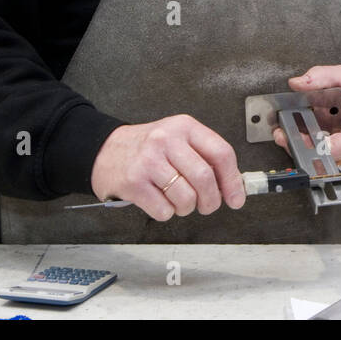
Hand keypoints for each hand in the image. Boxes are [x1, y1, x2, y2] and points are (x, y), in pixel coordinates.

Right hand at [90, 115, 245, 220]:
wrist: (104, 150)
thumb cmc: (147, 148)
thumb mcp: (178, 139)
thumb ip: (205, 157)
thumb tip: (234, 186)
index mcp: (184, 127)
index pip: (221, 153)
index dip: (232, 180)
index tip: (236, 198)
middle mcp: (166, 140)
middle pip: (205, 178)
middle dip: (211, 201)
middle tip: (207, 206)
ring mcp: (149, 161)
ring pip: (186, 198)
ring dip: (187, 208)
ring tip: (177, 200)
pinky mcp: (133, 182)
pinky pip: (164, 210)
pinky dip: (166, 213)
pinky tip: (158, 200)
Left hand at [272, 65, 340, 168]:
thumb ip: (321, 76)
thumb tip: (297, 84)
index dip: (329, 146)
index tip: (309, 142)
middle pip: (337, 156)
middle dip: (308, 148)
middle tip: (285, 136)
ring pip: (332, 162)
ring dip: (309, 152)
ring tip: (291, 136)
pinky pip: (333, 161)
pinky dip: (317, 153)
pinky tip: (305, 140)